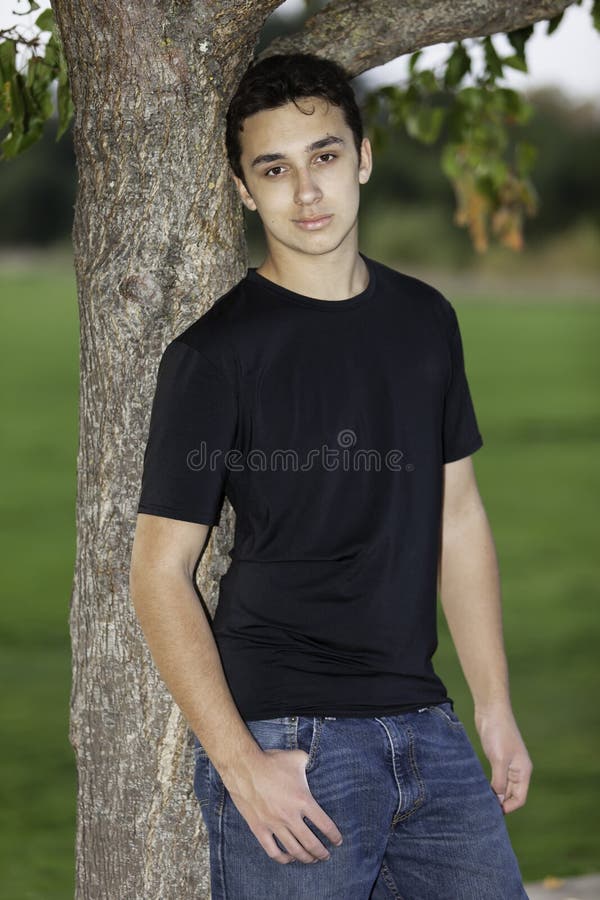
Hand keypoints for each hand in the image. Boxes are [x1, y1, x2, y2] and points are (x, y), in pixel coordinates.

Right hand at [222, 747, 343, 864]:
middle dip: (322, 852)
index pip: (325, 825)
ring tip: (311, 859)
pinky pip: (273, 851)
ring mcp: (274, 824)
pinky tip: (289, 858)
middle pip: (311, 843)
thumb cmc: (272, 761)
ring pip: (294, 850)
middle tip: (326, 856)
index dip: (334, 836)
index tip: (338, 841)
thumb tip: (315, 763)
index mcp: (303, 800)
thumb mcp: (297, 758)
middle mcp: (290, 816)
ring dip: (305, 858)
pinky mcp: (259, 829)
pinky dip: (283, 858)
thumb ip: (310, 763)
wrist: (244, 767)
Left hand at [474, 704, 532, 814]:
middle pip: (511, 794)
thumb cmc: (498, 732)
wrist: (491, 710)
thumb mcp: (499, 759)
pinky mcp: (497, 758)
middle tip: (482, 810)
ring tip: (479, 802)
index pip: (519, 798)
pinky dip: (488, 784)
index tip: (492, 812)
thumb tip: (497, 801)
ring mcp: (507, 764)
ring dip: (493, 794)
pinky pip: (494, 777)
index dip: (508, 807)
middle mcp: (517, 770)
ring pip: (502, 787)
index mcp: (523, 771)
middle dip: (500, 803)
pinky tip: (477, 788)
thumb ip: (499, 781)